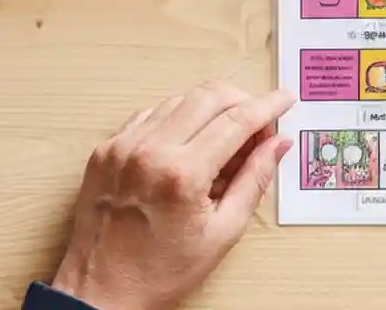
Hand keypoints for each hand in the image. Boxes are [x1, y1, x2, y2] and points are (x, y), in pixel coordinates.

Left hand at [51, 82, 295, 309]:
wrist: (101, 290)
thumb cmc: (160, 271)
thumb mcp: (223, 232)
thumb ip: (254, 180)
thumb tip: (278, 143)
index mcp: (183, 175)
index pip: (237, 120)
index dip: (267, 106)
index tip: (285, 100)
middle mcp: (150, 151)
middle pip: (209, 96)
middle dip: (242, 100)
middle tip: (258, 124)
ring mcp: (123, 146)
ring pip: (179, 100)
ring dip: (210, 108)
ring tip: (224, 140)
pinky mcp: (106, 149)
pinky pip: (151, 115)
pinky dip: (177, 118)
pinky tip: (189, 142)